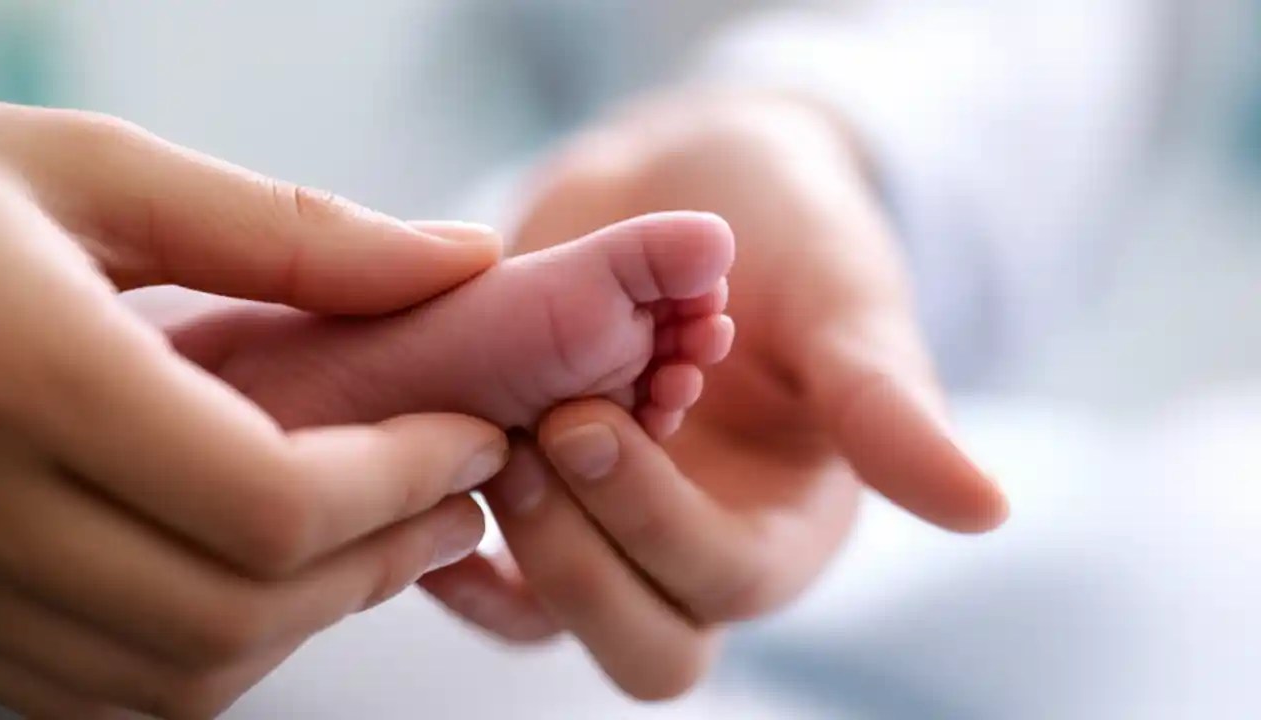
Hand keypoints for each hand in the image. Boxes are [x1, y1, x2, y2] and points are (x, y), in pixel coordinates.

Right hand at [0, 102, 508, 717]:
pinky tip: (274, 576)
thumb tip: (459, 260)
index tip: (476, 438)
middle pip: (238, 609)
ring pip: (179, 673)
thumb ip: (286, 231)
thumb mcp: (95, 173)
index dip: (401, 482)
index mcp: (25, 378)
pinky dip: (220, 651)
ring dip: (313, 617)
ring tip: (392, 537)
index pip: (270, 500)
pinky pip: (109, 690)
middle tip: (463, 498)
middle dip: (381, 560)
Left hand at [421, 92, 1006, 697]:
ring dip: (514, 547)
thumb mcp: (846, 302)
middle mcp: (703, 552)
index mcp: (790, 526)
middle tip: (529, 443)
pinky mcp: (546, 505)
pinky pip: (490, 575)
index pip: (724, 578)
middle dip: (578, 559)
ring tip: (470, 441)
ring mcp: (618, 536)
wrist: (694, 185)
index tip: (586, 418)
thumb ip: (889, 405)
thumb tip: (987, 508)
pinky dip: (453, 541)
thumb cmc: (790, 235)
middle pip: (644, 642)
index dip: (652, 517)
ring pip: (558, 620)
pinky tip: (426, 471)